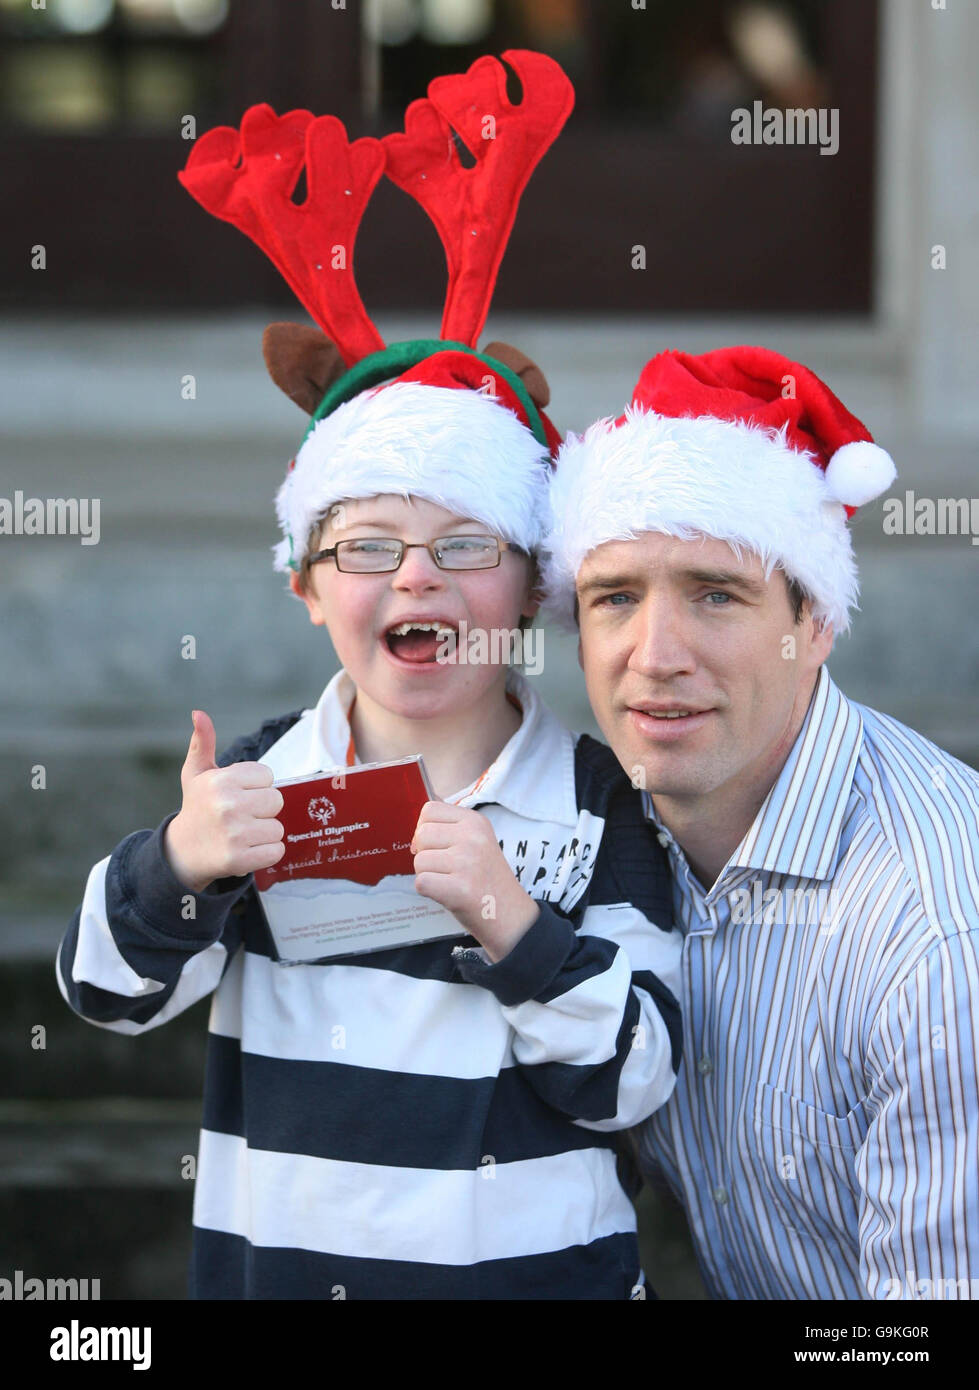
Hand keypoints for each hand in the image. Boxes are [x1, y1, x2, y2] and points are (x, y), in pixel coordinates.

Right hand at [163, 710, 285, 892]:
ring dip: (265, 833)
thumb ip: (203, 742)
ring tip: (243, 833)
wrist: (182, 851)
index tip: (238, 794)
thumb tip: (198, 713)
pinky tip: (247, 849)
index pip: (267, 776)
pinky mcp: (240, 859)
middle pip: (276, 800)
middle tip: (241, 815)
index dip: (256, 786)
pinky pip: (277, 851)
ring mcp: (234, 834)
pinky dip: (267, 852)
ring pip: (278, 828)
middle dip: (263, 809)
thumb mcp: (196, 773)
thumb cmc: (197, 806)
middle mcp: (228, 805)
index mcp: (221, 780)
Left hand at [411, 802, 538, 961]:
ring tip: (452, 882)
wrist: (511, 916)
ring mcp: (467, 862)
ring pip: (419, 861)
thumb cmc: (487, 880)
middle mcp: (473, 837)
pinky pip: (421, 882)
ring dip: (428, 875)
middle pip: (421, 834)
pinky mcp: (460, 888)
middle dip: (425, 854)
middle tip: (447, 869)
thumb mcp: (477, 843)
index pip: (429, 810)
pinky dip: (429, 892)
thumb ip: (449, 830)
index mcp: (476, 822)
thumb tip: (415, 834)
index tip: (437, 846)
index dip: (424, 829)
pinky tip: (448, 894)